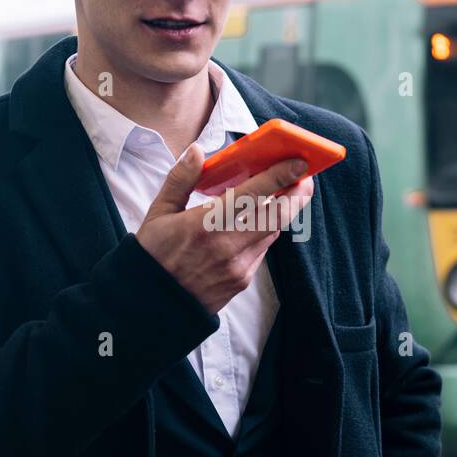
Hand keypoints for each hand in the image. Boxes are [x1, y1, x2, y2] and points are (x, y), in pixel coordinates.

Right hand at [135, 143, 313, 313]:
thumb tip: (197, 151)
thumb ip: (181, 179)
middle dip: (296, 195)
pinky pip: (261, 251)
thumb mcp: (159, 213)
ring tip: (283, 194)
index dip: (280, 177)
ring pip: (272, 233)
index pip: (253, 195)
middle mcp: (227, 246)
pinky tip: (255, 223)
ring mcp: (237, 266)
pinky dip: (263, 233)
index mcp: (205, 224)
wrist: (152, 305)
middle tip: (304, 178)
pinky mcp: (241, 281)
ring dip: (281, 213)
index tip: (298, 162)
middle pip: (277, 216)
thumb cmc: (153, 255)